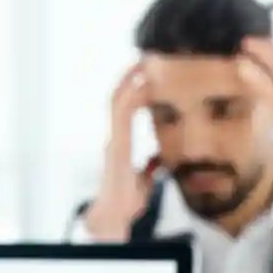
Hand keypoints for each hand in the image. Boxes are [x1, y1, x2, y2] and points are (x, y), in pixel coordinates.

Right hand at [86, 63, 155, 241]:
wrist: (116, 215)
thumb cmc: (126, 201)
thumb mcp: (145, 180)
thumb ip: (151, 166)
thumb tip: (158, 158)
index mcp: (121, 143)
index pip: (125, 108)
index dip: (134, 88)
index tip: (148, 72)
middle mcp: (115, 137)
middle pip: (118, 98)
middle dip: (130, 77)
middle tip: (146, 58)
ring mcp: (114, 140)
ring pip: (118, 101)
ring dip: (130, 80)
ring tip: (144, 63)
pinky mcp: (118, 145)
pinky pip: (124, 115)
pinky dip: (133, 97)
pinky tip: (145, 85)